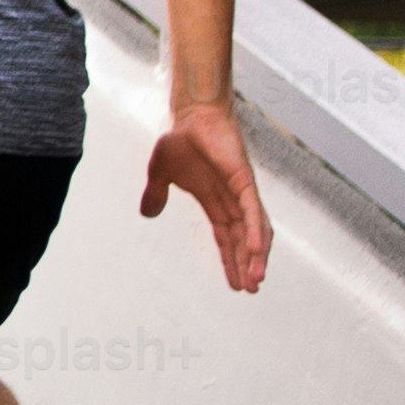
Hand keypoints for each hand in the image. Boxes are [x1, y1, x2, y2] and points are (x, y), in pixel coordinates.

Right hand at [142, 96, 269, 293]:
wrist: (192, 115)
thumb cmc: (181, 139)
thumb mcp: (160, 173)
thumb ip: (156, 194)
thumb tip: (147, 214)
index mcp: (214, 202)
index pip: (226, 237)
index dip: (230, 260)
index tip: (235, 284)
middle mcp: (232, 200)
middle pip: (242, 240)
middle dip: (247, 265)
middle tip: (251, 290)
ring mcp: (240, 191)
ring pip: (253, 230)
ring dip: (255, 256)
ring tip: (256, 279)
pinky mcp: (244, 180)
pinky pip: (252, 211)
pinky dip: (256, 232)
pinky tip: (258, 251)